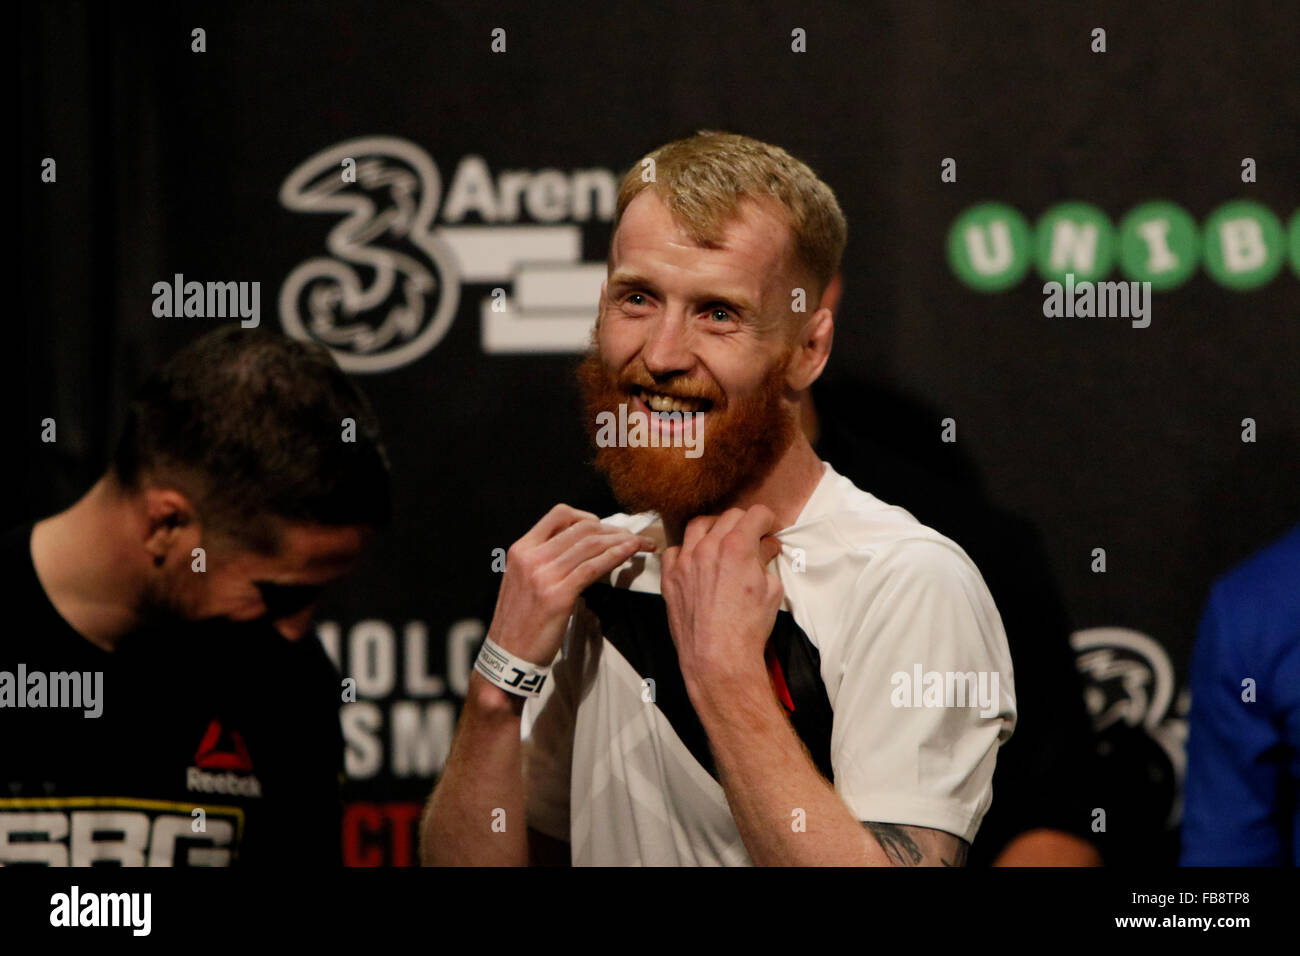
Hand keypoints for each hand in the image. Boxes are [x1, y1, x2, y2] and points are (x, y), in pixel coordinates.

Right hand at [488, 504, 654, 664]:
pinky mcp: (558, 596)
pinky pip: (593, 567)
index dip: (588, 516)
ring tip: (640, 543)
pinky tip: (631, 553)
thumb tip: (580, 548)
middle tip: (631, 537)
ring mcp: (543, 576)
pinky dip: (616, 556)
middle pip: (581, 528)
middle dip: (613, 529)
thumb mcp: (523, 580)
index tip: (605, 528)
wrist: (507, 655)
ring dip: (621, 540)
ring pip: (591, 544)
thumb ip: (545, 560)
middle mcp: (531, 557)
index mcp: (521, 550)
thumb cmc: (519, 622)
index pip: (559, 515)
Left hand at [660, 506, 784, 699]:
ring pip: (698, 526)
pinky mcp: (670, 577)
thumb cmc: (748, 628)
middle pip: (729, 516)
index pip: (755, 514)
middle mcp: (708, 547)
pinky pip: (674, 551)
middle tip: (752, 537)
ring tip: (722, 541)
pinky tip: (696, 560)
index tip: (770, 528)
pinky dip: (687, 550)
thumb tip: (767, 547)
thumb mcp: (771, 590)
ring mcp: (685, 561)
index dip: (768, 519)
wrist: (718, 657)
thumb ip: (765, 561)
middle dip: (745, 523)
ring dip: (714, 528)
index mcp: (737, 546)